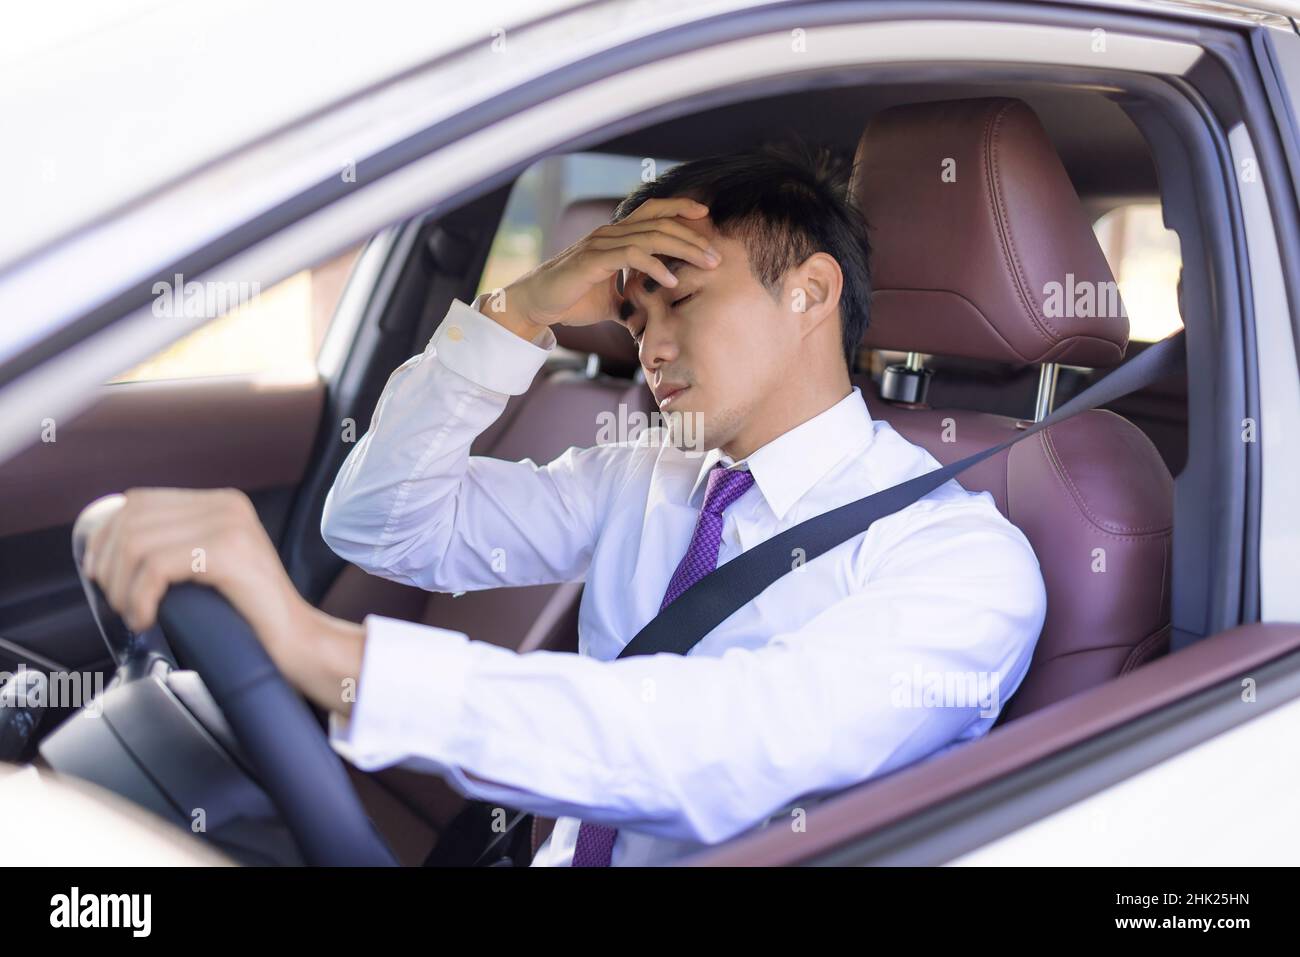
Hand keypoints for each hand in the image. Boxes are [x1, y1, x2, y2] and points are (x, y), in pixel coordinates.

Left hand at [84, 487, 308, 650]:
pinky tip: (147, 619)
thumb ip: (176, 542)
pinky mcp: (227, 552)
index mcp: (223, 501)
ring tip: (134, 613)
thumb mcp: (210, 564)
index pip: (139, 500)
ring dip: (122, 586)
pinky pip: (155, 568)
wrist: (296, 641)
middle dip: (109, 565)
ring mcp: (229, 525)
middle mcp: (227, 504)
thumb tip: (110, 543)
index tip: (99, 572)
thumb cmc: (249, 614)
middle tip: (118, 602)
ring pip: (138, 544)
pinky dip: (139, 598)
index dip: (106, 535)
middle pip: (133, 519)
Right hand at [487, 197, 720, 334]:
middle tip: (717, 254)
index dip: (680, 209)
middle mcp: (609, 233)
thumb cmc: (570, 300)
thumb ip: (632, 301)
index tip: (707, 219)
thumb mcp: (611, 301)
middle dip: (693, 236)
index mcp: (615, 237)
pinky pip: (631, 255)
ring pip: (651, 236)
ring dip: (683, 249)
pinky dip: (655, 266)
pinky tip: (671, 280)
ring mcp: (601, 244)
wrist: (536, 305)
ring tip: (706, 264)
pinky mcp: (592, 261)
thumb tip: (650, 317)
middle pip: (660, 222)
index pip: (653, 212)